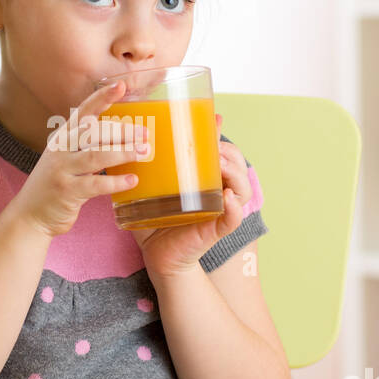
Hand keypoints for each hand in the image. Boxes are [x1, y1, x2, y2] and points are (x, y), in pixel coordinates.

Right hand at [10, 81, 144, 238]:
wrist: (30, 215)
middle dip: (121, 130)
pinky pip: (96, 184)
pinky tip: (132, 180)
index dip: (102, 98)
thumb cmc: (57, 184)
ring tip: (144, 152)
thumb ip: (87, 146)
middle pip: (94, 132)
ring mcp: (62, 170)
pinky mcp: (67, 191)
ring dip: (123, 152)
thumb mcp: (66, 158)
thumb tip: (126, 138)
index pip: (83, 111)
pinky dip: (116, 182)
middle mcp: (61, 149)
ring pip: (96, 155)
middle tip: (144, 132)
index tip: (121, 86)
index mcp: (63, 137)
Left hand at [131, 112, 251, 276]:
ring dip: (235, 174)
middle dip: (230, 154)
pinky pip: (232, 219)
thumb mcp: (154, 188)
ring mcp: (219, 213)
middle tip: (212, 146)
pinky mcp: (214, 232)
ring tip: (220, 165)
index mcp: (208, 182)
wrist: (155, 255)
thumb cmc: (155, 220)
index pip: (229, 156)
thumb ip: (150, 166)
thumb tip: (136, 135)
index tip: (214, 123)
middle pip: (240, 169)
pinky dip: (234, 209)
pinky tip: (227, 198)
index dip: (225, 141)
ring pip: (242, 191)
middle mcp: (219, 195)